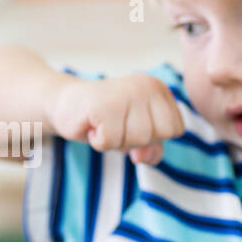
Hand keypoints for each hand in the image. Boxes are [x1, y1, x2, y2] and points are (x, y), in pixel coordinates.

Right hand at [46, 73, 184, 164]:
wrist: (65, 104)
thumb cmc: (106, 119)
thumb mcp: (137, 134)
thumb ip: (153, 147)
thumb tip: (143, 156)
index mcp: (159, 89)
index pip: (175, 129)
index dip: (153, 136)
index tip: (131, 123)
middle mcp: (146, 86)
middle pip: (157, 136)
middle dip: (135, 140)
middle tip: (116, 124)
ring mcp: (125, 93)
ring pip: (136, 140)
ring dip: (116, 141)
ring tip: (104, 124)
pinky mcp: (103, 106)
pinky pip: (110, 143)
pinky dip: (98, 142)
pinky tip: (92, 125)